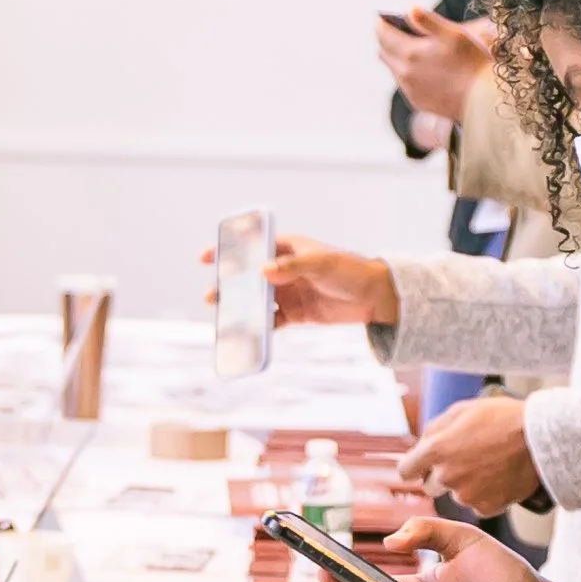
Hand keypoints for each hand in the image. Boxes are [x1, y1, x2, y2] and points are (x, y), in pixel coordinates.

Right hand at [204, 234, 394, 327]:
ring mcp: (288, 293)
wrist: (374, 297)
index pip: (252, 247)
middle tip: (212, 295)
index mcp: (287, 249)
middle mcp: (283, 270)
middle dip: (229, 286)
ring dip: (240, 308)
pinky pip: (271, 322)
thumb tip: (263, 271)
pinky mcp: (296, 314)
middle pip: (248, 277)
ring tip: (224, 316)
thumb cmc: (349, 270)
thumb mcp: (321, 263)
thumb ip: (292, 267)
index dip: (228, 251)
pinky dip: (259, 328)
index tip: (206, 258)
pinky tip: (248, 334)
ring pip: (256, 301)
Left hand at [375, 6, 493, 126]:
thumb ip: (428, 21)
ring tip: (406, 48)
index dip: (382, 24)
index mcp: (410, 52)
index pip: (384, 35)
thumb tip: (410, 9)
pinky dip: (406, 73)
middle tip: (392, 31)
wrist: (483, 100)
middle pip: (384, 52)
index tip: (382, 18)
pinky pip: (404, 84)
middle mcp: (404, 73)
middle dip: (386, 39)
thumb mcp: (454, 34)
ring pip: (393, 69)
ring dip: (396, 57)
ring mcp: (410, 90)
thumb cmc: (472, 63)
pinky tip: (419, 69)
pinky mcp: (418, 102)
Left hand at [398, 393, 542, 517]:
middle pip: (430, 486)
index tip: (424, 464)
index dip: (415, 466)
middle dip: (441, 475)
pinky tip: (500, 477)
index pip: (406, 470)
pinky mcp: (487, 507)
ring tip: (490, 464)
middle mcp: (447, 476)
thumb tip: (419, 445)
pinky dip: (486, 495)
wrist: (541, 438)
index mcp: (435, 450)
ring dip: (467, 484)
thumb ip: (434, 429)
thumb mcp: (462, 410)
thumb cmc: (502, 418)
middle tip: (465, 460)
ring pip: (457, 495)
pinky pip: (479, 504)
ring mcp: (467, 495)